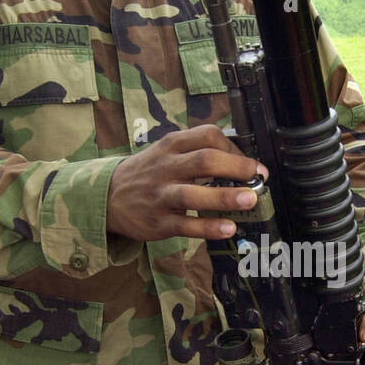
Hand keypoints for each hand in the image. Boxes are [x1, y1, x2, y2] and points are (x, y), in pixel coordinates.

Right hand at [107, 126, 267, 241]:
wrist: (107, 196)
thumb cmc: (148, 173)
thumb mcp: (166, 152)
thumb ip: (197, 152)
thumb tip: (241, 162)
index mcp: (171, 146)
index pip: (207, 136)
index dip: (234, 148)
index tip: (252, 164)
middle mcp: (166, 167)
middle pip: (203, 160)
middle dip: (235, 167)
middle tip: (257, 176)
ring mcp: (160, 195)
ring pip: (193, 194)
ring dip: (224, 196)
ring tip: (249, 200)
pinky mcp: (158, 222)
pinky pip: (185, 225)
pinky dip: (208, 227)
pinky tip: (228, 228)